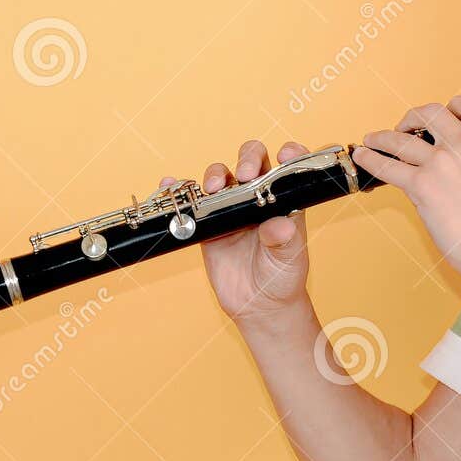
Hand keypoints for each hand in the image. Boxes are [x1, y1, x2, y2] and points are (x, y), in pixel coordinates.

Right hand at [164, 140, 313, 326]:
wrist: (257, 306)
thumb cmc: (282, 277)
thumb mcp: (290, 259)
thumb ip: (285, 241)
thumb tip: (280, 225)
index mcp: (283, 200)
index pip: (287, 167)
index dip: (288, 154)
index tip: (285, 154)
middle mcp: (258, 198)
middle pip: (251, 161)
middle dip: (247, 159)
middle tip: (245, 174)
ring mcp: (231, 209)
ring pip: (221, 177)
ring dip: (214, 174)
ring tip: (211, 187)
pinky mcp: (209, 224)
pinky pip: (192, 201)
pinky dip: (179, 190)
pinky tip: (170, 184)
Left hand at [350, 95, 460, 282]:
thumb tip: (448, 166)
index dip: (455, 106)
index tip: (446, 111)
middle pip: (431, 112)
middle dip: (414, 117)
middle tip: (407, 126)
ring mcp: (442, 163)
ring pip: (402, 137)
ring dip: (383, 136)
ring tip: (374, 139)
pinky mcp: (422, 184)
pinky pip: (387, 166)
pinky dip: (370, 158)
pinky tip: (363, 155)